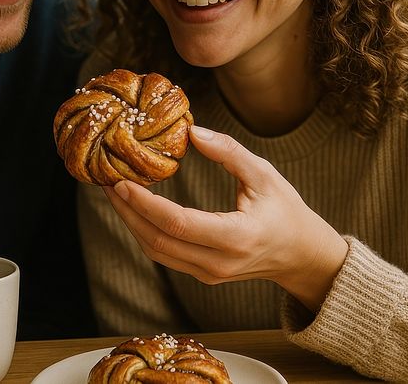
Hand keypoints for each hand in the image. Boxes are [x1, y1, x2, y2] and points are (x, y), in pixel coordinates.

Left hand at [104, 125, 348, 311]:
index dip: (146, 204)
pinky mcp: (202, 275)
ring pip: (156, 251)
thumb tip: (192, 132)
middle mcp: (219, 262)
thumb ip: (229, 152)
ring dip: (131, 222)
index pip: (179, 223)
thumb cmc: (285, 210)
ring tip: (114, 192)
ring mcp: (209, 274)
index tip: (122, 181)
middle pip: (158, 241)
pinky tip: (134, 208)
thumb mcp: (264, 174)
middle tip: (107, 181)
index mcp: (236, 237)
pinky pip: (165, 255)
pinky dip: (144, 231)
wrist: (301, 254)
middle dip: (127, 211)